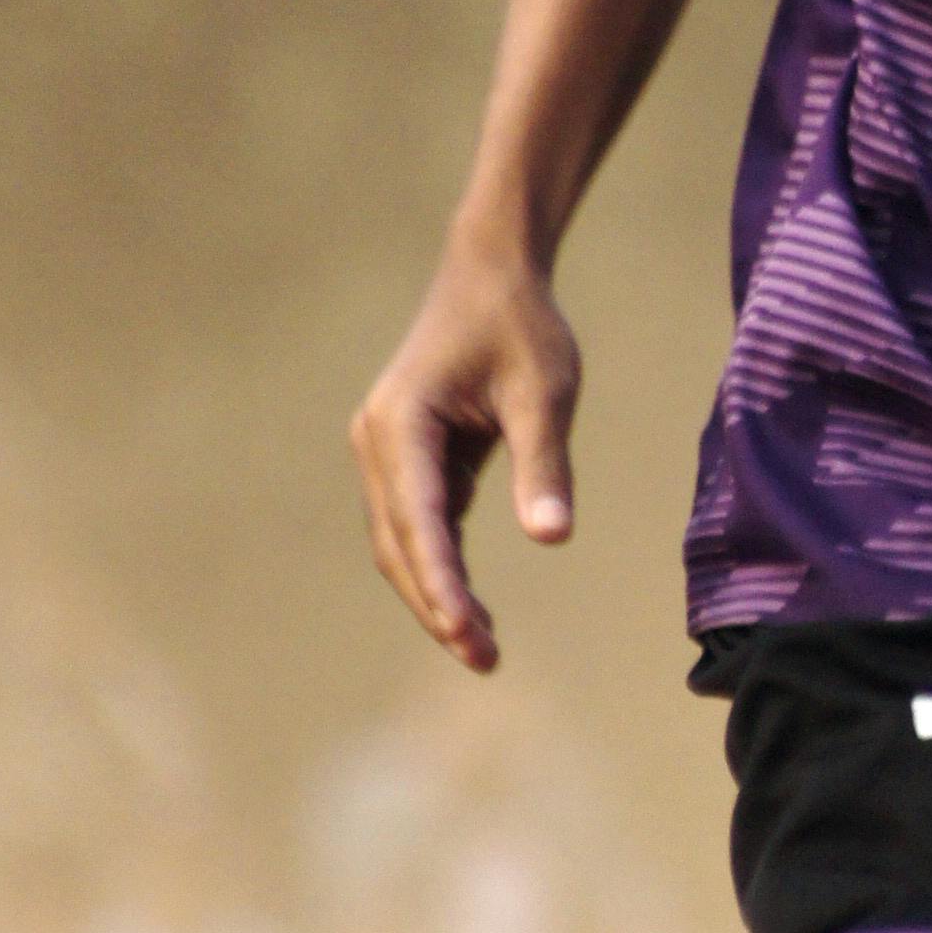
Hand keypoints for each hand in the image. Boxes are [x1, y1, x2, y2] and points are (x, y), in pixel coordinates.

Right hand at [348, 236, 581, 673]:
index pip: (420, 521)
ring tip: (482, 646)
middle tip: (485, 659)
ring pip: (402, 542)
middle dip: (437, 605)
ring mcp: (385, 451)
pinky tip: (472, 604)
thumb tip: (553, 537)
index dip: (441, 584)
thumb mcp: (545, 392)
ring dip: (435, 593)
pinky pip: (417, 524)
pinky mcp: (405, 457)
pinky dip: (440, 565)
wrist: (492, 273)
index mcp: (402, 424)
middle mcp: (378, 442)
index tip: (466, 634)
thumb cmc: (521, 326)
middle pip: (400, 545)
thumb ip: (544, 463)